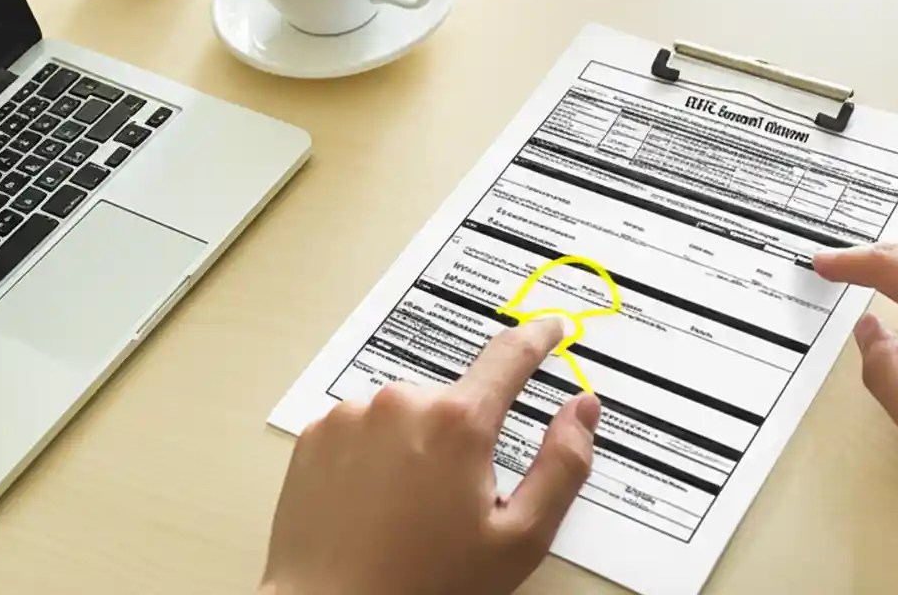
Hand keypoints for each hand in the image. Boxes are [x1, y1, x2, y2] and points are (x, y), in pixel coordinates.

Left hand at [259, 318, 600, 594]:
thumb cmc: (423, 587)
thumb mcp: (519, 539)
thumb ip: (563, 465)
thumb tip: (582, 410)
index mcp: (457, 422)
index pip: (510, 356)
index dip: (537, 339)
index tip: (550, 329)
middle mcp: (401, 403)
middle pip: (455, 402)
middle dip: (464, 439)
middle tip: (457, 502)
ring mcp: (351, 416)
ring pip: (407, 416)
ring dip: (417, 447)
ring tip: (407, 513)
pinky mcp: (315, 435)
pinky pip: (362, 429)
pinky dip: (375, 457)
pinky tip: (374, 505)